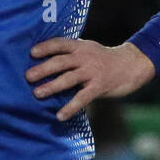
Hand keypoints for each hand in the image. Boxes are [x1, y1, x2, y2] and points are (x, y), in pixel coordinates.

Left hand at [26, 38, 154, 120]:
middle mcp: (85, 57)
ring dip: (51, 86)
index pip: (60, 44)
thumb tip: (47, 60)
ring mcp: (92, 72)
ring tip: (37, 93)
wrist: (132, 65)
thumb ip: (72, 53)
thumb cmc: (105, 59)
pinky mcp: (99, 86)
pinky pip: (82, 98)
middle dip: (43, 69)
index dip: (45, 47)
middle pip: (60, 62)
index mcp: (81, 46)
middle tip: (28, 77)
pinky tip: (60, 116)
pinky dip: (70, 107)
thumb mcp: (89, 49)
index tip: (32, 53)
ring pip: (68, 79)